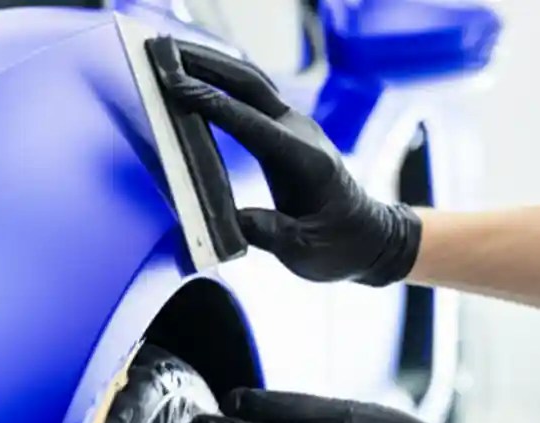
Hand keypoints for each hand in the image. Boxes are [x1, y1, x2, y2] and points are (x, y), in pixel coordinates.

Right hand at [157, 41, 421, 285]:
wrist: (371, 237)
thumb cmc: (340, 248)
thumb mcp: (304, 252)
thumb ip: (267, 232)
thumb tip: (227, 218)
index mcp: (306, 162)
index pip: (251, 125)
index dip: (212, 105)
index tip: (177, 87)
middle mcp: (301, 134)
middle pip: (251, 86)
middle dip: (208, 67)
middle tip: (167, 54)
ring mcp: (296, 128)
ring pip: (252, 84)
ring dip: (215, 66)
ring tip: (176, 54)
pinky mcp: (288, 131)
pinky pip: (254, 97)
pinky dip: (225, 81)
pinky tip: (201, 75)